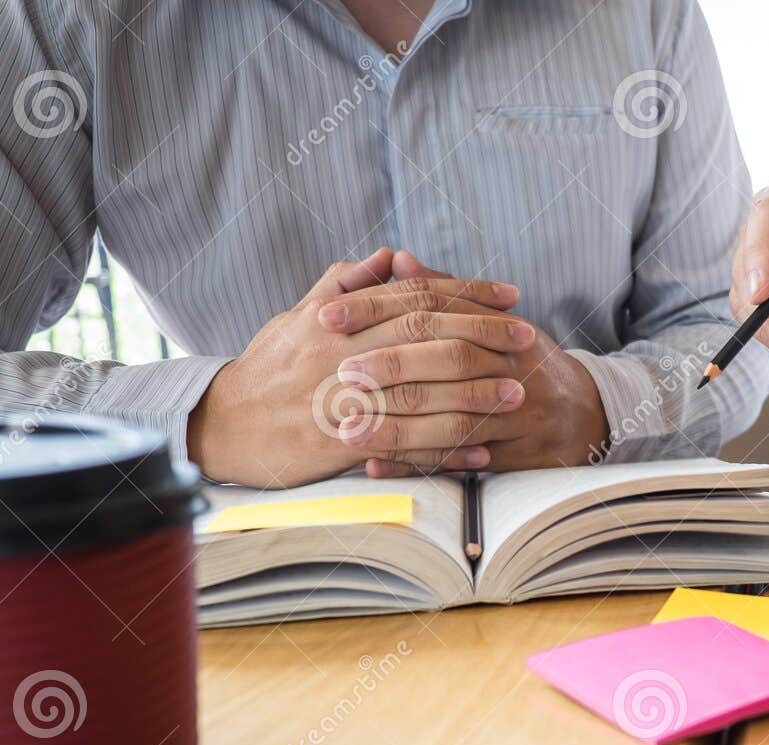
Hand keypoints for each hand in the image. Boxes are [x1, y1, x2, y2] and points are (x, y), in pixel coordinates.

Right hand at [188, 248, 526, 486]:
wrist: (224, 424)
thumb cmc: (269, 367)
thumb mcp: (300, 314)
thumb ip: (346, 283)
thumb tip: (388, 255)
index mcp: (339, 317)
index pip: (415, 295)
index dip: (467, 292)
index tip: (511, 294)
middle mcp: (344, 353)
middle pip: (427, 336)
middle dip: (484, 334)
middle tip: (529, 337)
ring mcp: (344, 399)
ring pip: (422, 391)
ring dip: (475, 393)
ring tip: (518, 392)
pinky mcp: (342, 444)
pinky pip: (405, 445)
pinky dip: (447, 449)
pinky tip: (483, 450)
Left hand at [328, 253, 608, 477]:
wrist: (584, 414)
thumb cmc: (523, 362)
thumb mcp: (492, 320)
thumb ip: (443, 292)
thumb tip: (397, 259)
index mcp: (499, 324)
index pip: (432, 307)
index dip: (377, 309)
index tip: (327, 315)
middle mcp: (514, 364)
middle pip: (449, 359)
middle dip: (392, 366)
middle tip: (341, 373)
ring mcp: (520, 411)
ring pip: (454, 416)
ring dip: (398, 426)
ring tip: (346, 430)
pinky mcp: (520, 453)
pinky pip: (464, 460)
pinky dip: (418, 464)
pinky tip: (377, 466)